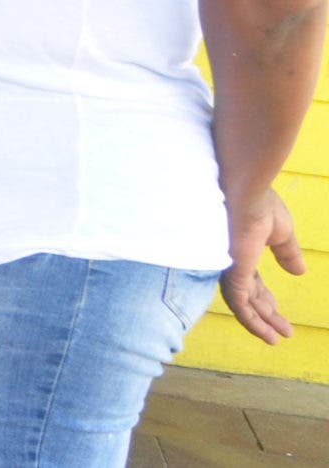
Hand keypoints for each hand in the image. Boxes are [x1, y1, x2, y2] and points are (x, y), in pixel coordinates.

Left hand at [222, 188, 304, 343]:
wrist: (246, 188)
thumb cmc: (260, 202)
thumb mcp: (281, 232)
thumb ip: (287, 253)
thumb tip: (299, 272)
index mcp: (240, 250)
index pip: (250, 282)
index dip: (265, 299)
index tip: (279, 312)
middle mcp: (230, 260)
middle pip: (247, 295)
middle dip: (265, 314)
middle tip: (283, 331)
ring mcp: (228, 266)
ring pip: (242, 303)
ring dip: (259, 323)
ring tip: (275, 339)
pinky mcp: (230, 270)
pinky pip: (238, 303)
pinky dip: (251, 320)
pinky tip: (266, 334)